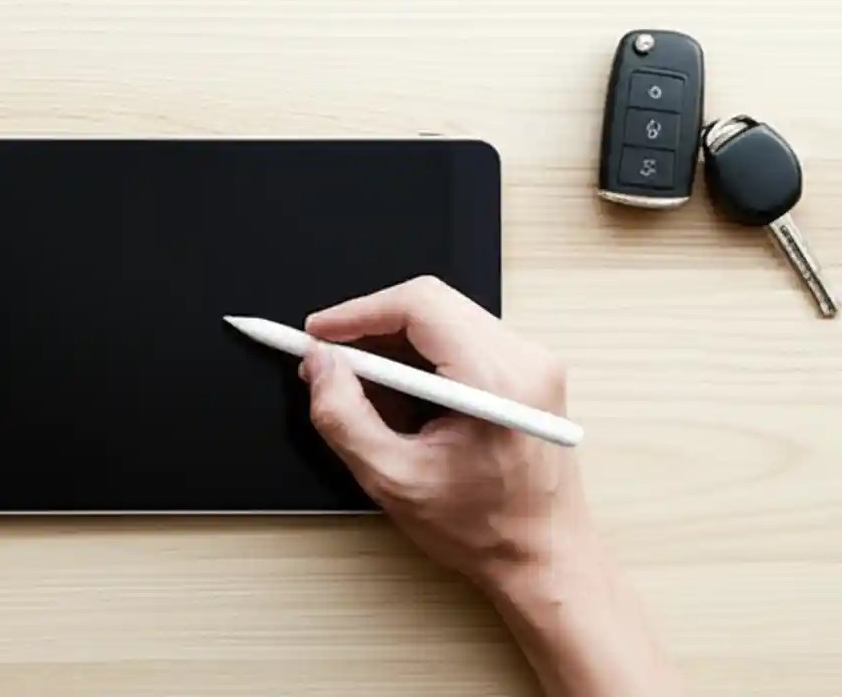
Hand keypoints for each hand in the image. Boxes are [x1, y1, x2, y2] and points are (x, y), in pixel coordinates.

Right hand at [301, 276, 682, 696]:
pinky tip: (399, 397)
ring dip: (394, 344)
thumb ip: (344, 417)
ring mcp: (531, 361)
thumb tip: (318, 366)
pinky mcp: (527, 370)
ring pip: (444, 318)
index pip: (420, 306)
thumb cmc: (483, 530)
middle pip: (431, 304)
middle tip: (329, 361)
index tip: (318, 335)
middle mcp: (524, 359)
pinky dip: (420, 356)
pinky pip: (461, 337)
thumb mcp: (393, 479)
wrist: (544, 558)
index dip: (358, 313)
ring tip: (362, 389)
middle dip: (371, 327)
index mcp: (496, 382)